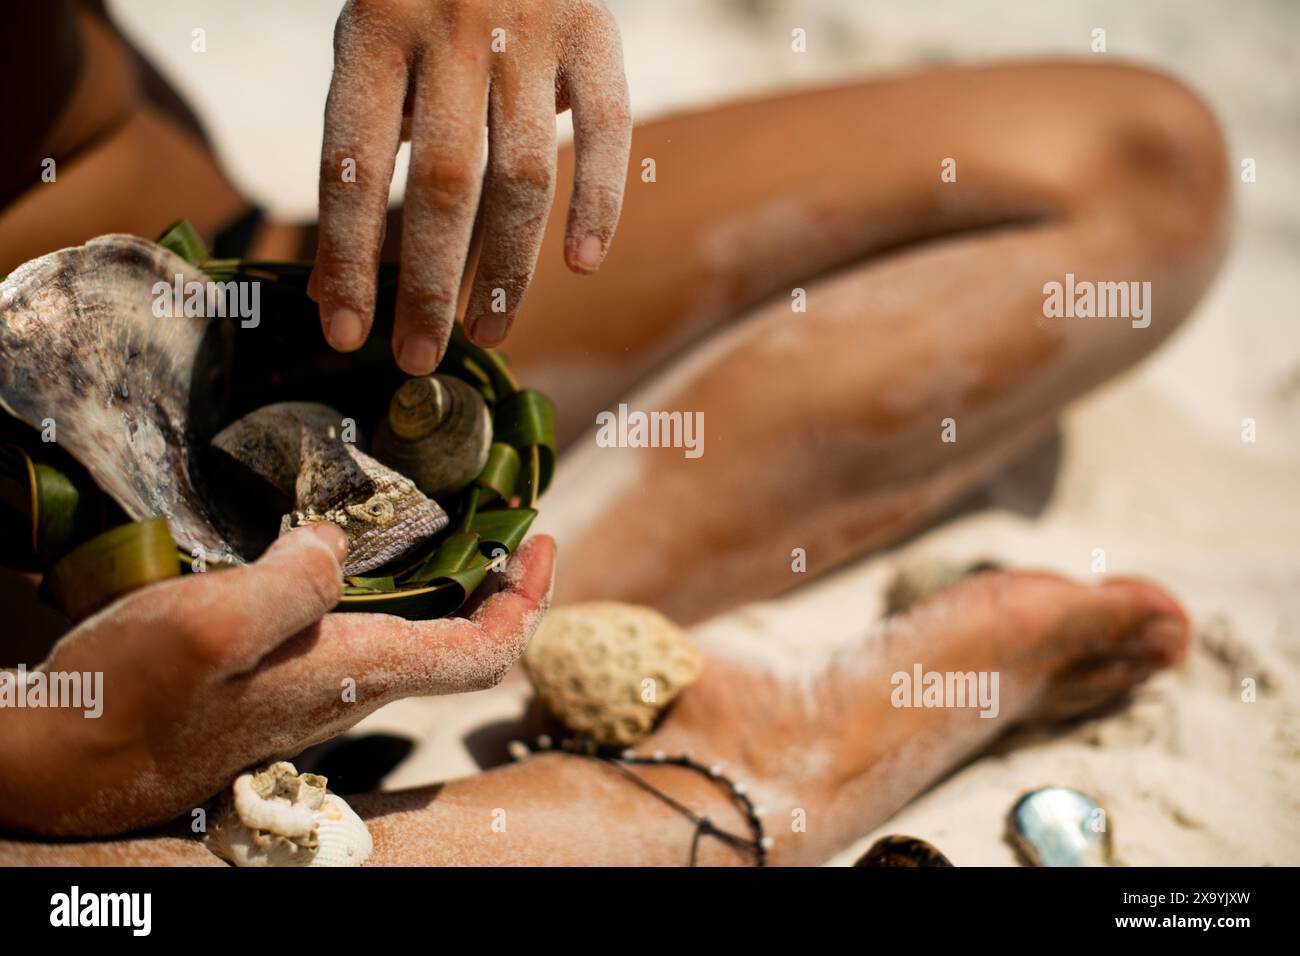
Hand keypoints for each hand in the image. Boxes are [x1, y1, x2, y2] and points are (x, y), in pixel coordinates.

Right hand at [0, 526, 554, 836]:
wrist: (67, 763)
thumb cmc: (136, 699)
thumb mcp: (219, 624)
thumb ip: (295, 583)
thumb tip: (338, 543)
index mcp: (359, 671)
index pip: (485, 652)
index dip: (528, 601)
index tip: (539, 537)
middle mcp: (352, 687)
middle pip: (461, 643)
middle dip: (496, 581)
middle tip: (501, 514)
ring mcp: (314, 687)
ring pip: (411, 637)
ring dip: (443, 581)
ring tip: (439, 517)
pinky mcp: (276, 680)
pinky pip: (356, 632)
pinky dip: (379, 586)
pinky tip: (340, 549)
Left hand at [308, 0, 631, 372]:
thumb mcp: (372, 47)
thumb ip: (366, 147)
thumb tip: (341, 286)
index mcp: (372, 32)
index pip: (354, 165)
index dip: (347, 256)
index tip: (345, 332)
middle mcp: (449, 31)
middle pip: (443, 183)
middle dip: (429, 285)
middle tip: (420, 358)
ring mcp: (529, 31)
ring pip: (522, 172)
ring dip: (506, 268)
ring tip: (488, 333)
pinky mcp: (594, 32)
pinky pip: (606, 129)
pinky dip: (598, 201)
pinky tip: (582, 264)